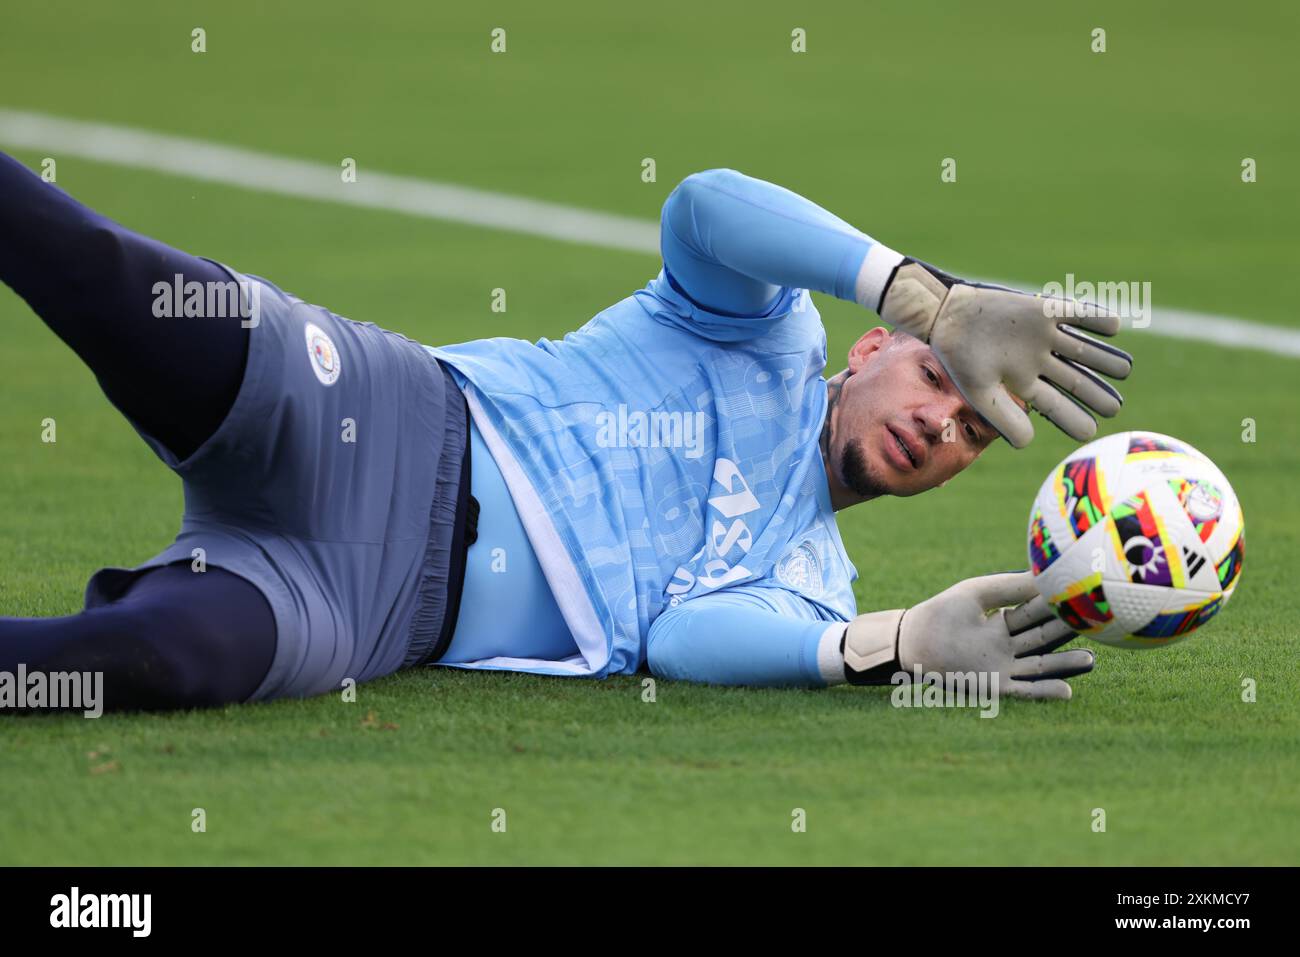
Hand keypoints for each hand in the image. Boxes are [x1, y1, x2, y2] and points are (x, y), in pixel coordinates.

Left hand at [842, 571, 1094, 699]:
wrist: (913, 642)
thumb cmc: (941, 613)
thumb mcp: (978, 594)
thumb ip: (1009, 586)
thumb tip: (1044, 575)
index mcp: (1002, 622)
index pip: (1035, 614)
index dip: (1056, 607)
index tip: (1083, 598)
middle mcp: (1006, 645)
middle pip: (1043, 639)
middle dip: (1069, 635)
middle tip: (1099, 628)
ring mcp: (1002, 666)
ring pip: (1040, 665)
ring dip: (1065, 665)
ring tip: (1091, 661)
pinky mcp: (994, 686)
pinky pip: (1024, 690)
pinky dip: (1045, 691)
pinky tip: (1066, 691)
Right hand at [878, 259, 1132, 447]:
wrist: (947, 316)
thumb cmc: (960, 358)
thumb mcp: (979, 394)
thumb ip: (1003, 418)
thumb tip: (1028, 444)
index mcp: (1023, 384)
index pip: (1055, 405)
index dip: (1073, 418)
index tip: (1090, 433)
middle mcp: (1038, 362)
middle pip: (1075, 380)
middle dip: (1095, 394)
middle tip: (1114, 407)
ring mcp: (1043, 337)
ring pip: (1082, 350)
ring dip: (1104, 360)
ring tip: (1124, 370)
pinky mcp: (1044, 311)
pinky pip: (1078, 314)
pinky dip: (1096, 321)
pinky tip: (1114, 329)